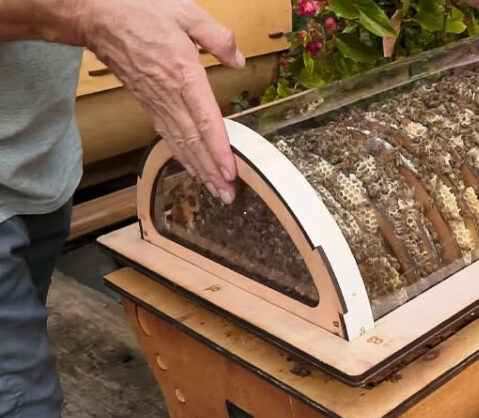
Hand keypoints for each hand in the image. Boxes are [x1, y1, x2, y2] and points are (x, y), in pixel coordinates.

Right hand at [81, 0, 243, 202]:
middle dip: (212, 172)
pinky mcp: (148, 103)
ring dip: (198, 169)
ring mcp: (156, 102)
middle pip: (194, 142)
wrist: (97, 14)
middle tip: (228, 195)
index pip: (206, 121)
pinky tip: (192, 167)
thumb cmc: (140, 10)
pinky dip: (181, 155)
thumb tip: (239, 60)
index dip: (219, 150)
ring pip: (180, 143)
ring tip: (215, 190)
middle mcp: (170, 96)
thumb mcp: (186, 13)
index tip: (231, 172)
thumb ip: (217, 37)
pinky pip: (167, 135)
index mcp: (184, 75)